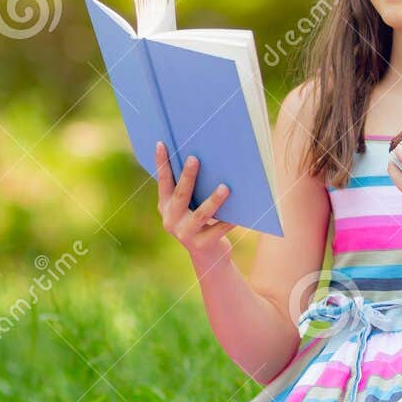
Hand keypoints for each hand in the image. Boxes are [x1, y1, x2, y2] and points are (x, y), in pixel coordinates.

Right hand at [155, 141, 232, 263]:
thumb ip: (190, 190)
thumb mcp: (190, 207)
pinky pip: (219, 229)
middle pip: (180, 195)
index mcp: (165, 206)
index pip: (163, 182)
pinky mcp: (202, 245)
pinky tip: (240, 212)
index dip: (161, 163)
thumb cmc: (201, 223)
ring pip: (201, 214)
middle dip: (187, 176)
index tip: (161, 143)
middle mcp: (171, 220)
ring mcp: (185, 234)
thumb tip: (203, 158)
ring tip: (225, 187)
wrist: (209, 257)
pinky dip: (229, 220)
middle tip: (195, 158)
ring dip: (213, 201)